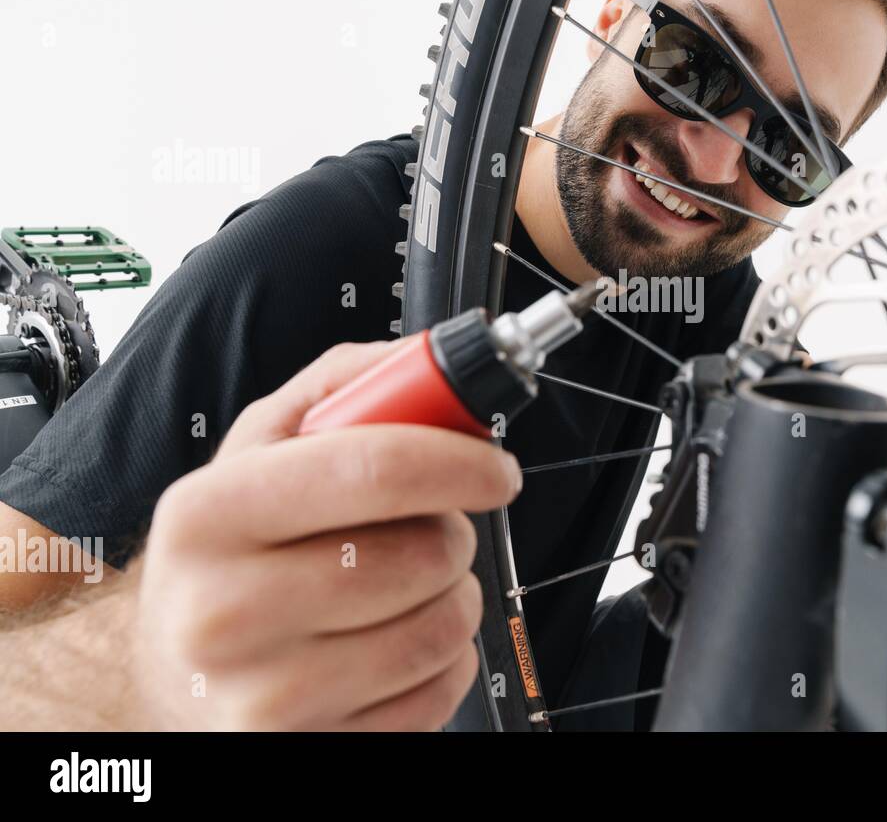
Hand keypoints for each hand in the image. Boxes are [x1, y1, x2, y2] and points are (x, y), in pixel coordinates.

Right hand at [132, 341, 521, 729]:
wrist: (167, 668)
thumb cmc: (228, 549)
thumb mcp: (257, 449)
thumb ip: (342, 389)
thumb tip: (431, 360)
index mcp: (209, 514)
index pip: (374, 469)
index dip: (460, 461)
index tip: (496, 467)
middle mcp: (224, 611)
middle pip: (422, 555)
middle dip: (452, 532)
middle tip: (426, 530)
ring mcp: (266, 695)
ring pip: (443, 627)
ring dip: (453, 595)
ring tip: (406, 585)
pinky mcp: (310, 748)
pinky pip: (441, 690)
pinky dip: (445, 658)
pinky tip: (396, 639)